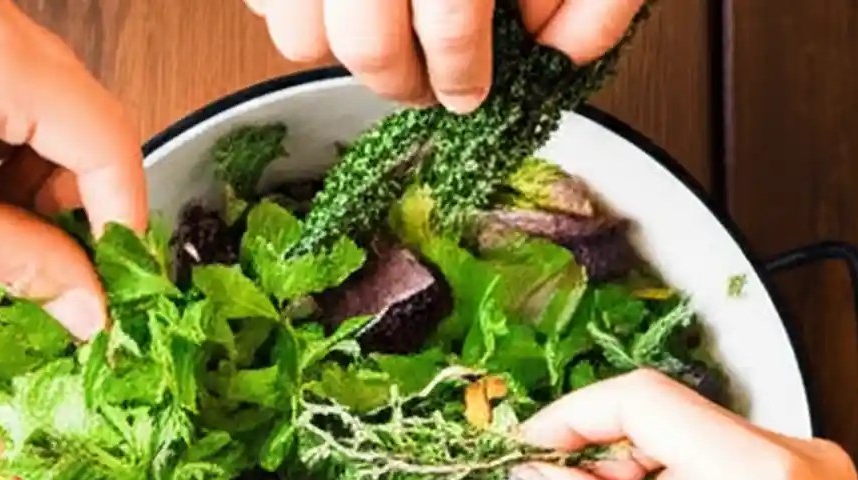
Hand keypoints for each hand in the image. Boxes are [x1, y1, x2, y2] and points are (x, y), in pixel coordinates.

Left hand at [0, 0, 145, 339]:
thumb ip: (29, 265)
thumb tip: (91, 303)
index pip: (107, 142)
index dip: (122, 220)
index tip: (117, 273)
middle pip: (86, 115)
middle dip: (78, 198)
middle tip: (60, 262)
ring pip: (53, 97)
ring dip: (41, 167)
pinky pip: (9, 72)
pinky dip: (7, 132)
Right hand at [244, 0, 643, 112]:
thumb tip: (561, 54)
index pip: (449, 23)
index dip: (462, 75)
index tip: (471, 93)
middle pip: (366, 46)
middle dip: (403, 82)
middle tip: (428, 84)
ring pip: (299, 33)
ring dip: (341, 48)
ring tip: (382, 35)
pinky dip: (296, 4)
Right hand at [509, 370, 857, 479]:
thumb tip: (535, 478)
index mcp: (758, 471)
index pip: (641, 400)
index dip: (572, 419)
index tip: (531, 449)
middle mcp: (798, 455)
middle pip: (671, 425)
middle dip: (621, 474)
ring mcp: (818, 472)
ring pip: (700, 456)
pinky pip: (736, 475)